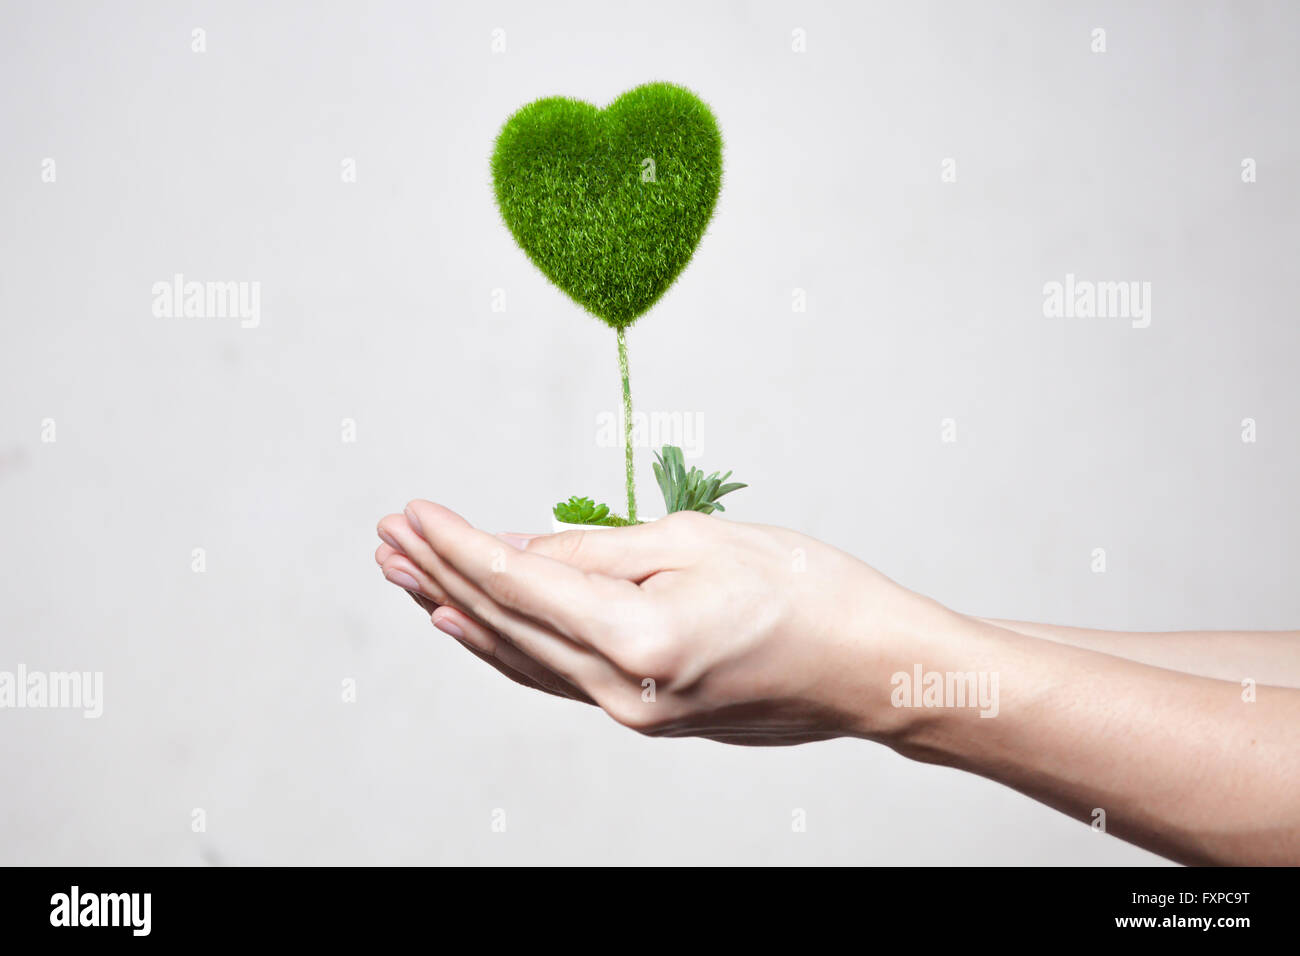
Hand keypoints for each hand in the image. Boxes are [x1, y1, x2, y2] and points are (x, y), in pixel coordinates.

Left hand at [376, 501, 939, 744]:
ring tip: (406, 580)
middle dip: (441, 577)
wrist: (872, 667)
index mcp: (640, 638)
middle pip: (506, 625)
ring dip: (461, 614)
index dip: (458, 544)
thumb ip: (599, 550)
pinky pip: (555, 678)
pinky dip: (507, 647)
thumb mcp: (699, 541)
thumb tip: (523, 552)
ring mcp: (633, 712)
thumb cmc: (809, 593)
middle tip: (387, 540)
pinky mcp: (646, 714)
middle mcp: (624, 690)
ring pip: (522, 658)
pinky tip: (472, 629)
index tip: (413, 511)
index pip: (520, 584)